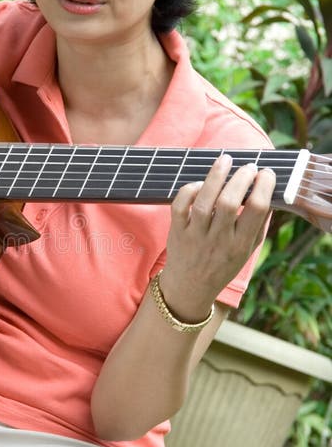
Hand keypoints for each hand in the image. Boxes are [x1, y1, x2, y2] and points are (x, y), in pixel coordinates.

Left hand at [159, 153, 275, 321]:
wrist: (190, 286)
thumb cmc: (223, 263)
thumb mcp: (247, 251)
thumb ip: (259, 225)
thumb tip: (269, 192)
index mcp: (241, 244)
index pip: (257, 210)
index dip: (264, 186)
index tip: (266, 174)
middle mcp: (218, 240)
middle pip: (230, 202)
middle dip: (241, 178)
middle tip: (248, 166)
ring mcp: (196, 236)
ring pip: (204, 202)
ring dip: (216, 176)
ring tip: (225, 159)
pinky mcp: (177, 232)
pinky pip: (180, 206)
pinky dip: (189, 190)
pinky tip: (200, 183)